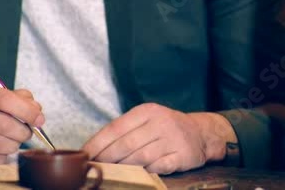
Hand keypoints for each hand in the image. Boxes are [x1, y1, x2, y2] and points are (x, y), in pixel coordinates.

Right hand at [0, 82, 44, 163]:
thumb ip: (16, 98)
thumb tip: (36, 109)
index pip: (6, 100)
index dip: (28, 111)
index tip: (40, 120)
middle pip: (5, 125)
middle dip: (23, 132)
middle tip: (27, 133)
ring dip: (13, 146)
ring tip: (13, 142)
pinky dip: (1, 157)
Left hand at [82, 103, 235, 174]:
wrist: (201, 132)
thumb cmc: (165, 127)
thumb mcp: (146, 120)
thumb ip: (124, 131)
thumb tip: (94, 149)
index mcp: (148, 111)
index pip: (116, 127)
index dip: (97, 143)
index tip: (84, 155)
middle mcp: (161, 122)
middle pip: (126, 145)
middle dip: (107, 159)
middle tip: (95, 168)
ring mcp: (173, 139)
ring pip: (140, 158)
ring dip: (124, 167)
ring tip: (113, 172)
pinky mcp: (183, 155)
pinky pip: (159, 167)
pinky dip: (147, 172)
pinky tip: (139, 173)